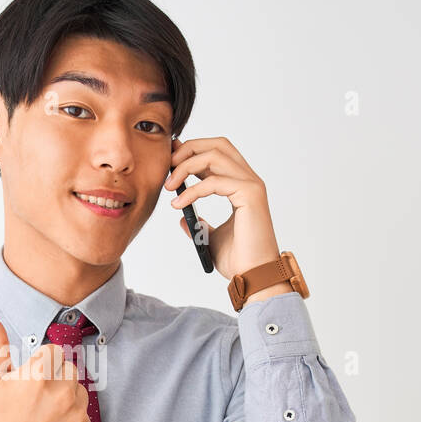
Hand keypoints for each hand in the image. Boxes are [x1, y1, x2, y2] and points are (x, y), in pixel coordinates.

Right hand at [0, 310, 94, 421]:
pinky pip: (84, 420)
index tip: (27, 385)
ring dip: (65, 403)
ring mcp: (77, 417)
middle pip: (69, 371)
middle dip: (55, 382)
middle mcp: (63, 394)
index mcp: (40, 375)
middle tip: (32, 404)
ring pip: (79, 395)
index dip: (39, 366)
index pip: (54, 352)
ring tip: (41, 421)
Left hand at [164, 136, 283, 279]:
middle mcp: (249, 180)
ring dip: (186, 166)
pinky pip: (214, 181)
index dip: (193, 150)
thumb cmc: (238, 259)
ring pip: (214, 156)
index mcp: (242, 185)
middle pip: (218, 145)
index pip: (218, 152)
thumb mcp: (211, 238)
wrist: (252, 276)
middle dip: (189, 149)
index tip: (170, 160)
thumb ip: (200, 225)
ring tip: (169, 186)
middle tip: (168, 167)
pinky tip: (178, 203)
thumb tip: (184, 219)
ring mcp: (251, 185)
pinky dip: (192, 190)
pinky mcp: (250, 194)